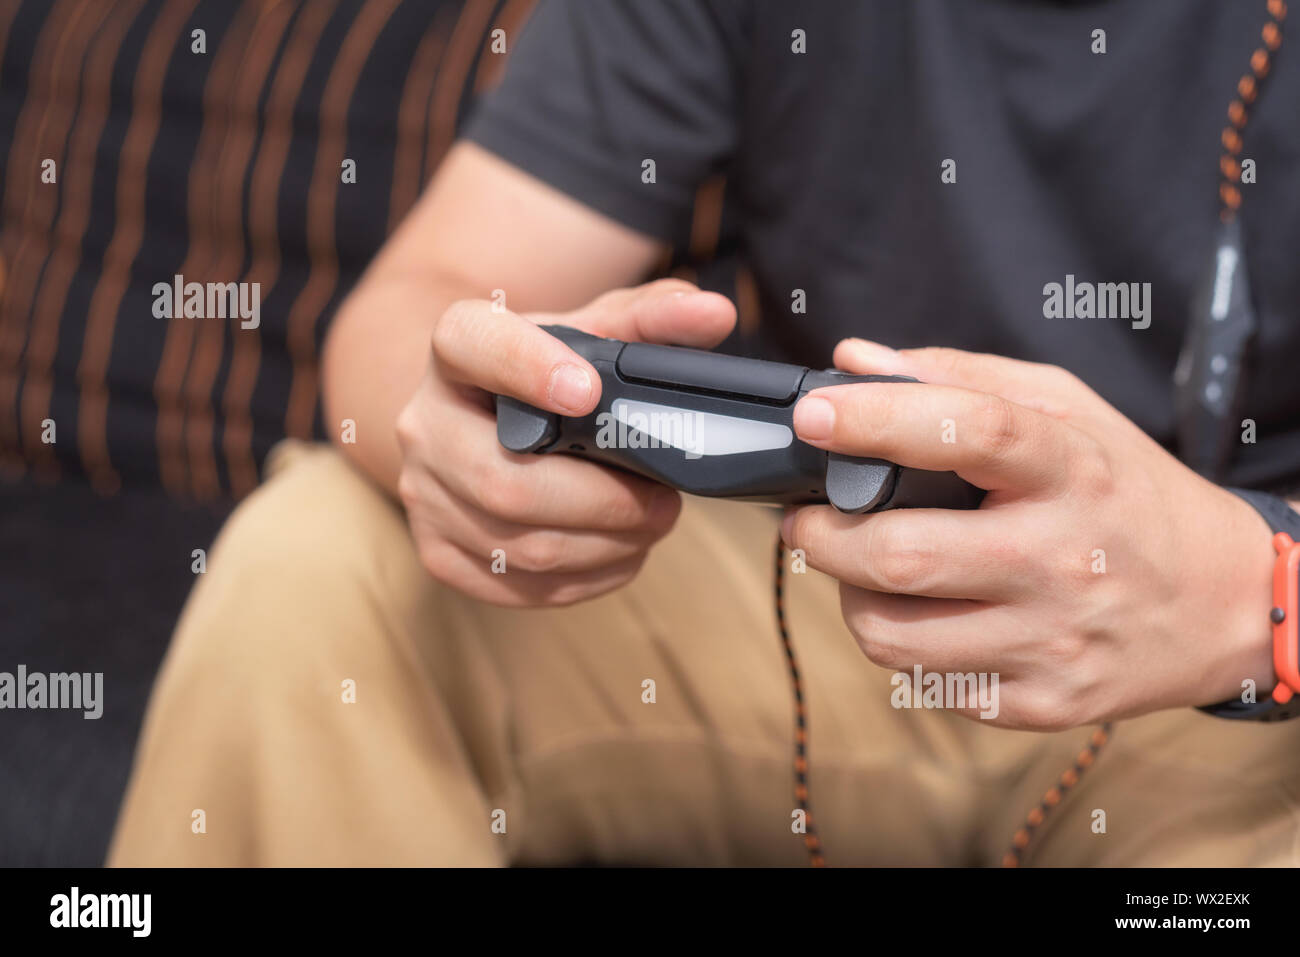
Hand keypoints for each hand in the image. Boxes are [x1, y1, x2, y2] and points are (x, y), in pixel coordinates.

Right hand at [395, 279, 734, 605]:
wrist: (473, 418)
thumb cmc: (543, 370)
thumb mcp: (592, 331)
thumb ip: (651, 318)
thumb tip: (714, 315)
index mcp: (458, 347)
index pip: (474, 345)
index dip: (527, 368)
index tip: (586, 391)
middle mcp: (423, 421)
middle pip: (505, 481)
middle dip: (605, 502)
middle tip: (665, 500)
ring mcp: (424, 494)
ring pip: (520, 545)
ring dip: (607, 546)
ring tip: (650, 524)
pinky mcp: (438, 553)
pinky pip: (518, 586)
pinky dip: (586, 579)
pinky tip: (618, 552)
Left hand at [781, 339, 1276, 729]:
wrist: (1224, 601)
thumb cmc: (1126, 493)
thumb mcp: (1068, 410)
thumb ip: (961, 377)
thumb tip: (856, 362)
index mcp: (1072, 469)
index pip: (970, 431)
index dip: (877, 420)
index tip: (813, 414)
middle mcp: (1064, 559)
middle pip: (902, 556)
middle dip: (822, 536)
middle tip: (807, 518)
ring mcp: (1053, 640)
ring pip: (892, 634)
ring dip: (851, 597)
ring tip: (866, 569)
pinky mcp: (1042, 703)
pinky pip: (925, 681)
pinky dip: (901, 644)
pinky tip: (924, 615)